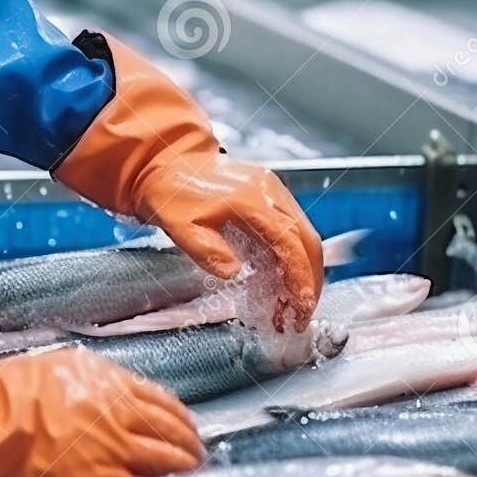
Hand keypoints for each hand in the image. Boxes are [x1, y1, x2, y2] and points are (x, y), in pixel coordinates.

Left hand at [54, 35, 324, 331]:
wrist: (165, 163)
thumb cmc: (171, 193)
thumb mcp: (181, 227)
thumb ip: (207, 251)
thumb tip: (233, 273)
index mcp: (253, 199)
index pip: (290, 243)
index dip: (300, 278)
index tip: (302, 306)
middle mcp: (271, 192)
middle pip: (307, 240)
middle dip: (310, 280)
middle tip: (301, 314)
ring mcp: (273, 191)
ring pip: (303, 235)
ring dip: (303, 271)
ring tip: (290, 304)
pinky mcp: (269, 195)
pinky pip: (291, 228)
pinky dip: (291, 257)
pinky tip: (280, 280)